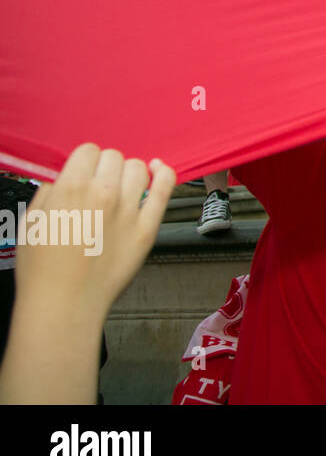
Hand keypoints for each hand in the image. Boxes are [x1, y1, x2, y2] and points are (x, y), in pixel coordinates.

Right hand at [18, 144, 175, 321]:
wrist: (65, 305)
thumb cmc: (43, 270)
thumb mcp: (31, 222)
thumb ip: (50, 192)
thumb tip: (64, 178)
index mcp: (71, 188)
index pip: (89, 150)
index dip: (85, 161)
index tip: (84, 173)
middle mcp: (103, 194)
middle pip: (114, 158)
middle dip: (105, 168)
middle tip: (99, 186)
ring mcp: (129, 211)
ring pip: (139, 169)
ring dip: (129, 174)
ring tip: (121, 188)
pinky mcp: (148, 228)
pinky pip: (165, 188)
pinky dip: (164, 174)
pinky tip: (158, 170)